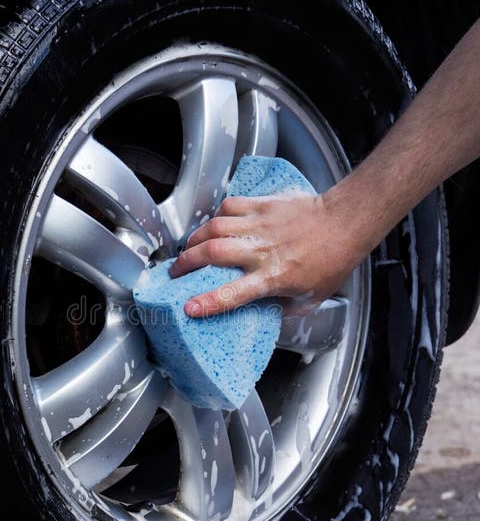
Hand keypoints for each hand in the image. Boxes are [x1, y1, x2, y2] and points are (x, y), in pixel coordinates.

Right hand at [168, 192, 363, 316]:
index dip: (207, 301)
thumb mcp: (309, 298)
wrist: (344, 223)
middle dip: (187, 262)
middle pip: (213, 253)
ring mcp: (260, 225)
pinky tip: (215, 225)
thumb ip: (283, 310)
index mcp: (273, 276)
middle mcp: (262, 250)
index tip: (188, 308)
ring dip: (195, 239)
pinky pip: (229, 207)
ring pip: (215, 227)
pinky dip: (217, 216)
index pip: (233, 292)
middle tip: (176, 272)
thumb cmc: (331, 261)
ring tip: (188, 248)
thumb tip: (263, 315)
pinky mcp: (263, 205)